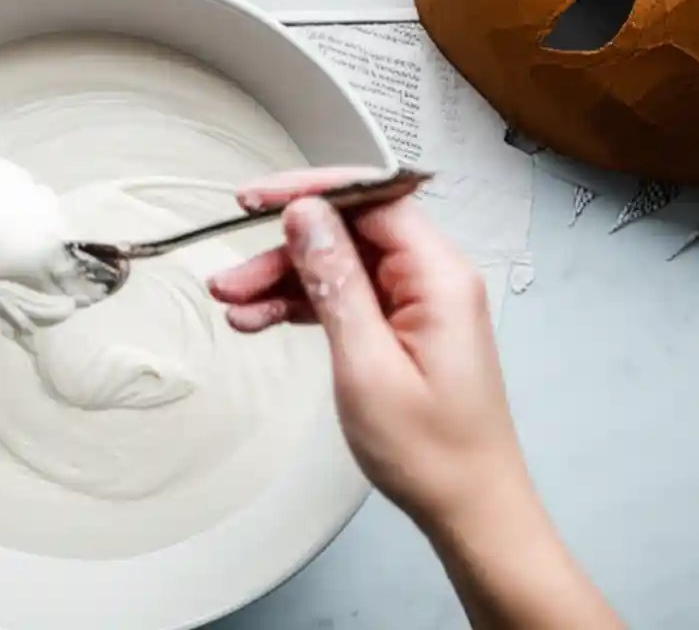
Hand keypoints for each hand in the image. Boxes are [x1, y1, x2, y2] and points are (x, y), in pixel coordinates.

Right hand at [208, 167, 531, 527]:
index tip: (256, 200)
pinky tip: (261, 318)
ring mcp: (418, 304)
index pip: (372, 199)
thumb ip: (334, 283)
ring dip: (283, 281)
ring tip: (233, 303)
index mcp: (439, 276)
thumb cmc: (432, 451)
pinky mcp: (403, 327)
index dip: (310, 192)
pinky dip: (303, 306)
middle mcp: (433, 280)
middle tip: (230, 274)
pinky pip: (346, 298)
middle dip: (284, 249)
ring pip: (339, 267)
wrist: (468, 507)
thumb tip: (306, 217)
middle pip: (348, 234)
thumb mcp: (366, 364)